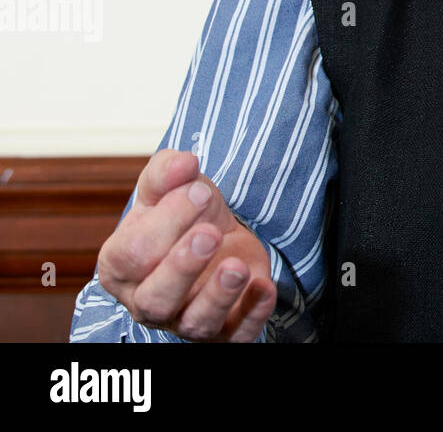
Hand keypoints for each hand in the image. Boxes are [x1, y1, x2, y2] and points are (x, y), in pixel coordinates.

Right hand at [97, 149, 276, 341]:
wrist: (215, 233)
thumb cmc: (182, 212)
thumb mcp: (169, 184)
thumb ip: (168, 170)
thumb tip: (183, 164)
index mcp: (122, 266)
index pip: (133, 254)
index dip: (167, 222)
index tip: (198, 190)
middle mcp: (148, 301)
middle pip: (155, 300)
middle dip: (183, 266)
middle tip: (210, 233)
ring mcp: (186, 319)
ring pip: (194, 324)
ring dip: (218, 296)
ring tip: (237, 266)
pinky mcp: (225, 329)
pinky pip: (237, 335)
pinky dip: (252, 314)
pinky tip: (265, 287)